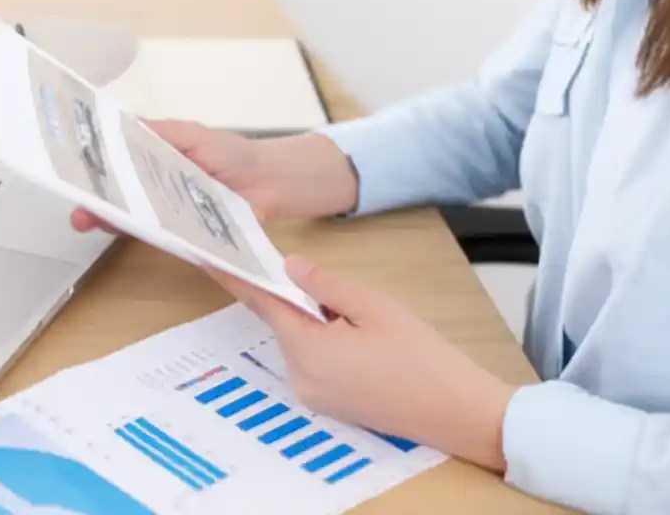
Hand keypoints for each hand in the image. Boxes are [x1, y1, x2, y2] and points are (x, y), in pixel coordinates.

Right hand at [71, 119, 357, 231]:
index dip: (92, 169)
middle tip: (75, 208)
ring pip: (134, 219)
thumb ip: (160, 132)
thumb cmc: (233, 153)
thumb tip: (122, 122)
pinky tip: (128, 230)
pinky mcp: (186, 236)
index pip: (115, 166)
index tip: (68, 171)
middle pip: (118, 197)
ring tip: (90, 220)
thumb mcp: (193, 135)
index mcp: (152, 161)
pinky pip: (162, 236)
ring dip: (111, 220)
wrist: (272, 183)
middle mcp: (156, 190)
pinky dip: (145, 234)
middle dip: (94, 201)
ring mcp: (169, 215)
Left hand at [207, 256, 514, 472]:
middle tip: (340, 293)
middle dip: (302, 301)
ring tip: (366, 326)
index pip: (262, 304)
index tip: (212, 258)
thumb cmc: (422, 357)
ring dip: (319, 324)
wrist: (456, 411)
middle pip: (285, 323)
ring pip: (301, 342)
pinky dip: (326, 344)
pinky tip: (364, 344)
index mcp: (308, 349)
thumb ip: (325, 285)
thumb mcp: (374, 306)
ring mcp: (313, 394)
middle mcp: (301, 377)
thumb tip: (289, 267)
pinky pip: (314, 362)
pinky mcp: (327, 403)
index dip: (237, 278)